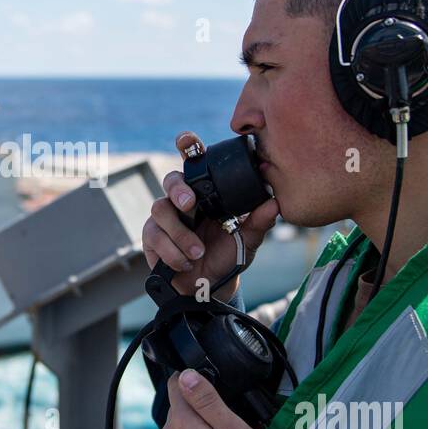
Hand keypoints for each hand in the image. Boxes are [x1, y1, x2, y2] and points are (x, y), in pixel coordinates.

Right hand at [142, 130, 279, 301]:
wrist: (210, 287)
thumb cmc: (227, 255)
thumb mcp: (248, 239)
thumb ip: (259, 221)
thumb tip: (275, 203)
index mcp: (206, 192)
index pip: (194, 162)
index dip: (187, 146)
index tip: (187, 141)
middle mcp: (183, 199)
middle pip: (171, 180)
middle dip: (178, 190)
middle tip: (190, 205)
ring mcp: (165, 217)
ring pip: (161, 209)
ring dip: (180, 234)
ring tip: (198, 253)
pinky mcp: (152, 236)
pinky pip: (155, 235)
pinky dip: (172, 252)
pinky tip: (186, 262)